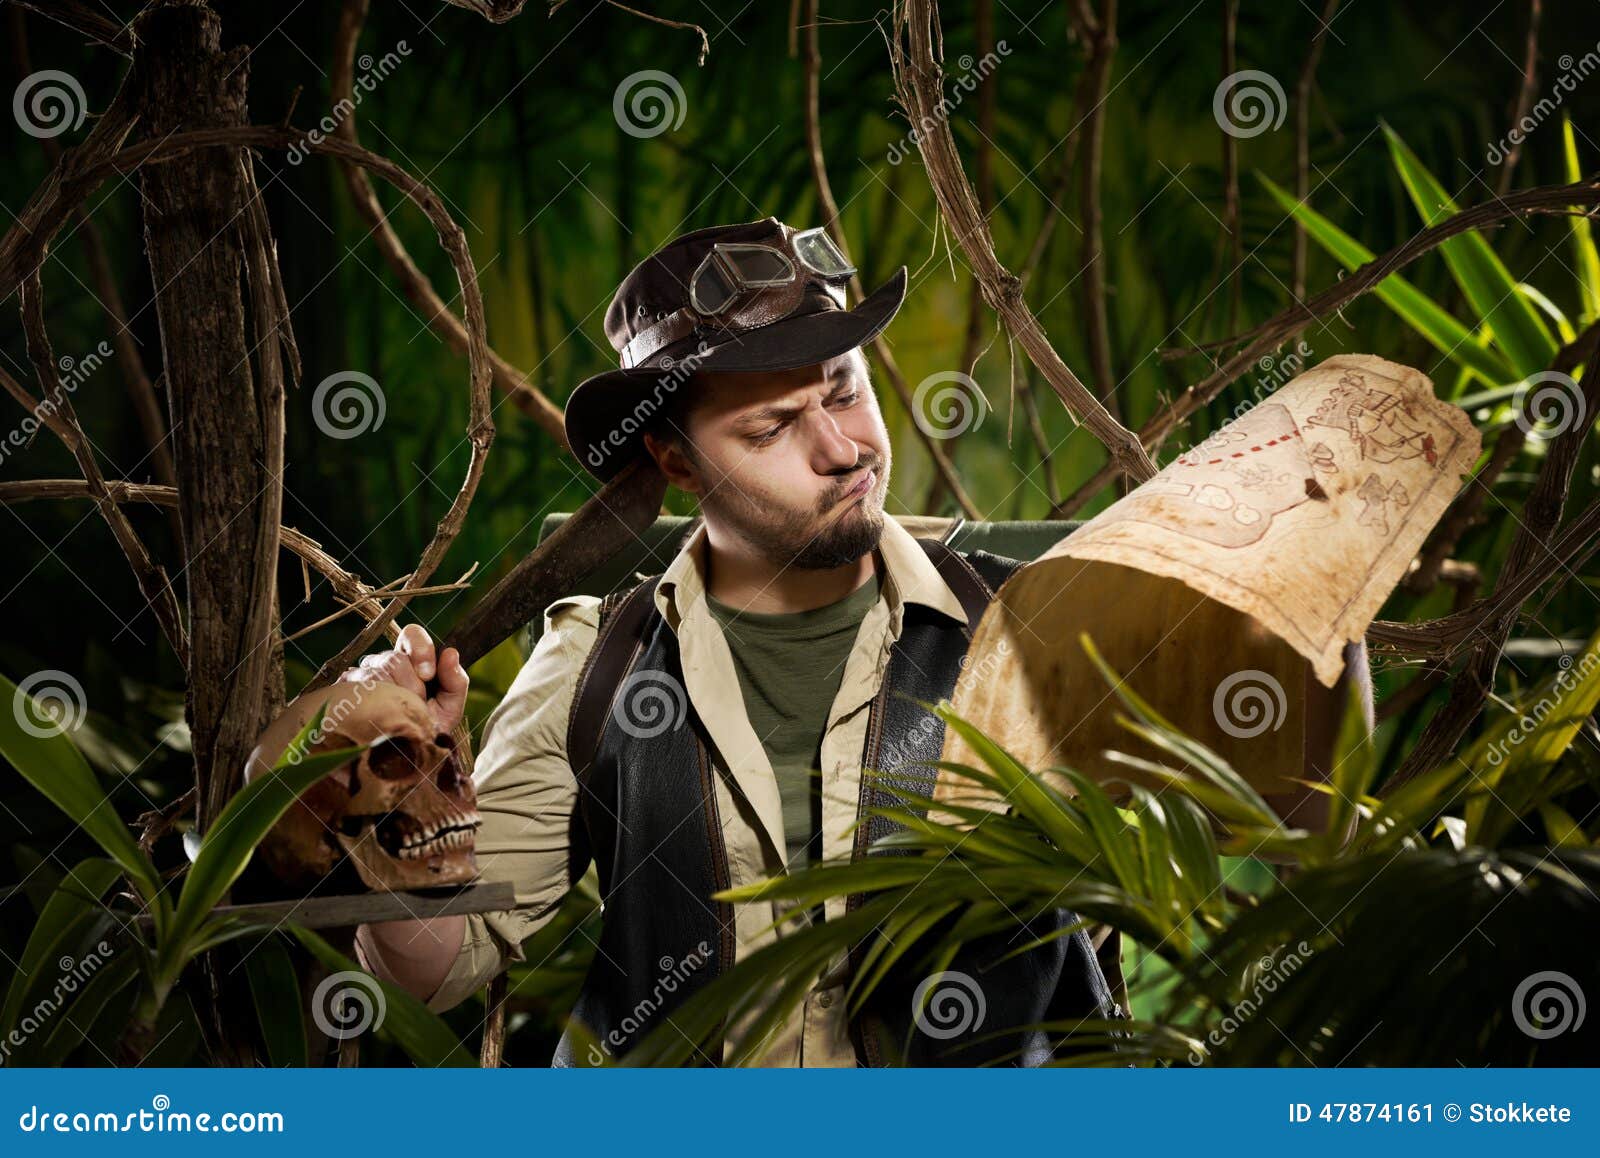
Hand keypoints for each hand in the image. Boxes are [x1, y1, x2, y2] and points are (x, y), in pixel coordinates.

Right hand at [339, 623, 469, 734]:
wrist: (400, 754)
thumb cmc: (425, 727)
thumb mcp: (449, 708)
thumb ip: (455, 681)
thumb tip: (450, 653)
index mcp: (410, 659)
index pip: (411, 634)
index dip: (421, 650)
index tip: (428, 674)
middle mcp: (383, 662)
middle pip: (394, 658)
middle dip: (410, 685)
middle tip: (415, 704)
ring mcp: (361, 674)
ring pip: (376, 673)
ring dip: (393, 697)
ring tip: (398, 713)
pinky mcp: (343, 690)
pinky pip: (357, 687)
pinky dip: (374, 704)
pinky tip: (380, 714)